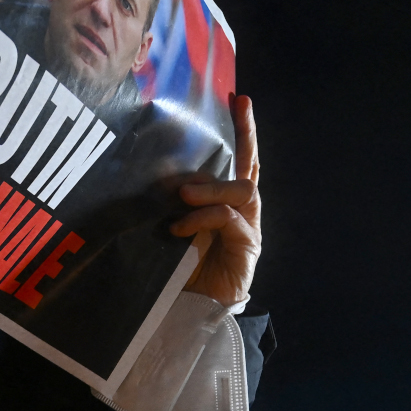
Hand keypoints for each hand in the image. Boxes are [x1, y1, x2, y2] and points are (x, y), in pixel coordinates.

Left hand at [173, 93, 260, 306]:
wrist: (188, 313)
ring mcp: (248, 230)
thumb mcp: (171, 225)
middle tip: (238, 107)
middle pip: (250, 167)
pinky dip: (202, 219)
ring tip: (183, 195)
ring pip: (242, 191)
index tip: (238, 97)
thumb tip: (160, 172)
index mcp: (226, 203)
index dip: (242, 130)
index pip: (238, 160)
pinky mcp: (247, 250)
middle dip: (246, 134)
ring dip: (212, 187)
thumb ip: (174, 202)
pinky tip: (178, 229)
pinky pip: (229, 220)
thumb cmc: (177, 269)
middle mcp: (243, 212)